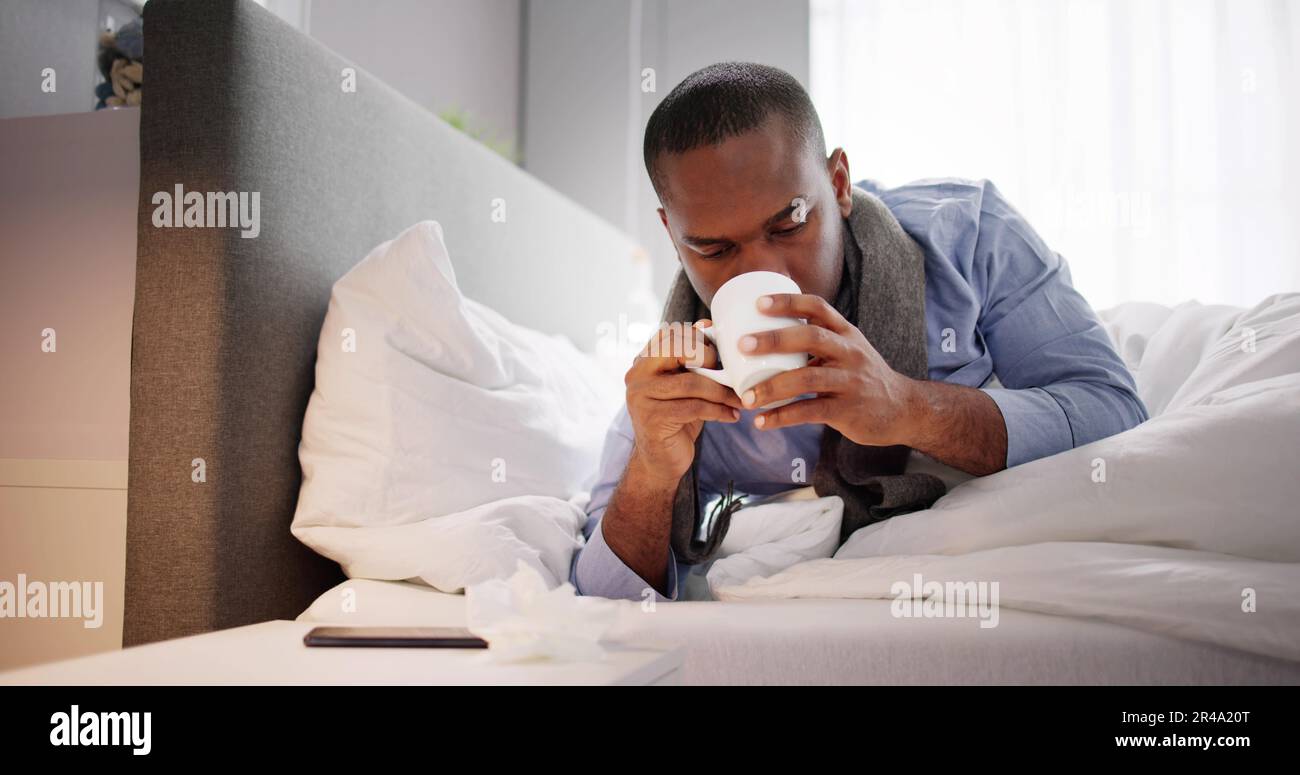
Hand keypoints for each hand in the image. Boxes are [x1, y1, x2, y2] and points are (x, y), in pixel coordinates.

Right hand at [624, 319, 743, 484]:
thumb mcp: (685, 385)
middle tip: (728, 375)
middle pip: (675, 348)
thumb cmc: (678, 417)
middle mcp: (636, 374)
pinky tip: (731, 416)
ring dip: (722, 391)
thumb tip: (708, 326)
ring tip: (741, 400)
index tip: (720, 357)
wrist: (660, 461)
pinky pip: (693, 407)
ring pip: (690, 382)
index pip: (671, 333)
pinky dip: (718, 411)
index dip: (699, 339)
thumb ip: (692, 359)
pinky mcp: (652, 419)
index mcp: (644, 361)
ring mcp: (640, 396)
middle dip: (708, 358)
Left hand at [738, 293, 919, 446]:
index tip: (759, 303)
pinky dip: (783, 417)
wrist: (903, 409)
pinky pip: (810, 412)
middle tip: (742, 345)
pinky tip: (762, 421)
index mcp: (845, 333)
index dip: (788, 302)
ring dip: (772, 387)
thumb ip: (814, 343)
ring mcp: (850, 382)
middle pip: (811, 337)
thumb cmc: (860, 377)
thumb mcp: (846, 350)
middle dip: (774, 339)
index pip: (818, 308)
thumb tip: (763, 338)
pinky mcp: (848, 410)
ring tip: (746, 397)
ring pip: (808, 379)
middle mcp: (850, 352)